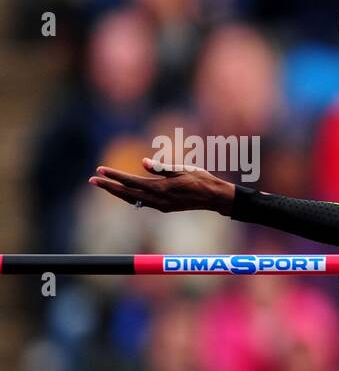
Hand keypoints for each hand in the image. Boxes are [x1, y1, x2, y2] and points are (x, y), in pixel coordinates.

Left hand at [89, 158, 236, 215]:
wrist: (215, 197)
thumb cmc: (201, 179)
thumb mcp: (182, 169)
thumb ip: (162, 168)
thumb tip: (144, 162)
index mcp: (162, 188)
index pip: (131, 181)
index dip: (114, 176)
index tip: (100, 170)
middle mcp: (159, 199)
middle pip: (127, 193)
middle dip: (108, 187)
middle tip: (92, 180)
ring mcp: (161, 205)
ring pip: (133, 200)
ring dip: (117, 193)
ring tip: (104, 186)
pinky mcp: (165, 208)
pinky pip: (142, 203)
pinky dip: (130, 197)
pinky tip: (124, 193)